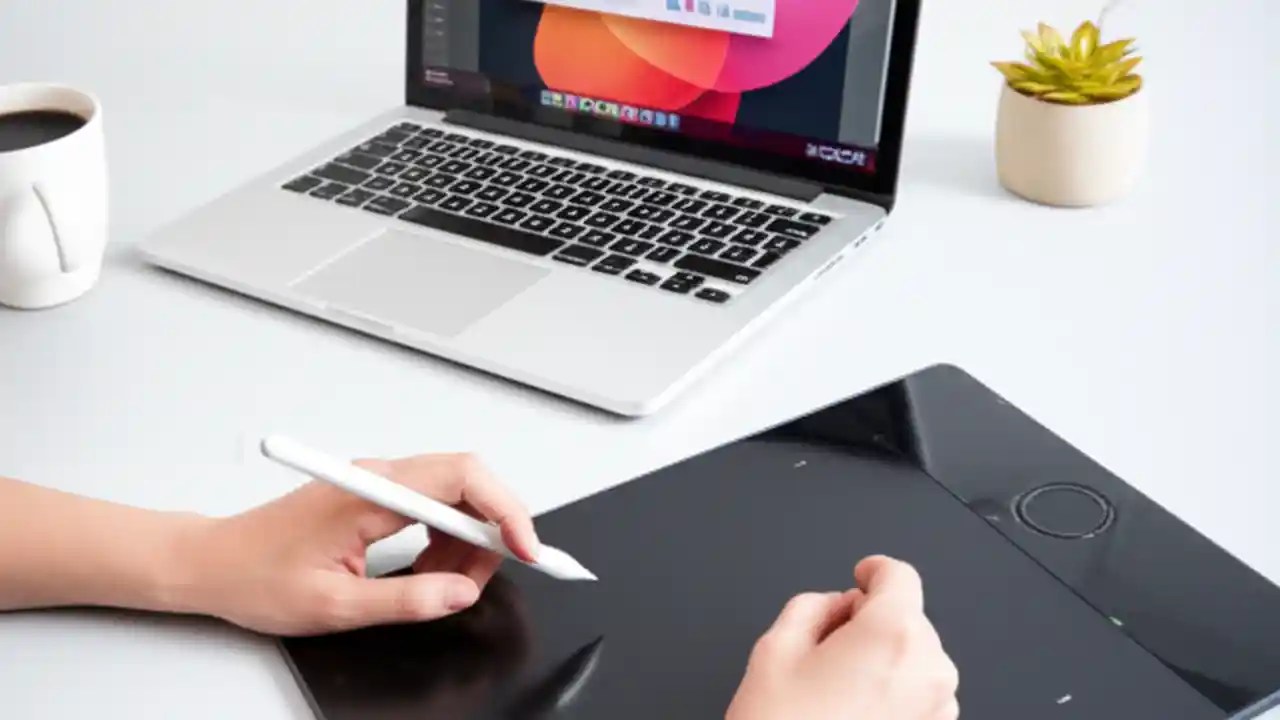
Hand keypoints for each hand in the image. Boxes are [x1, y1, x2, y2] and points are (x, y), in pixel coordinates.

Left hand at [179, 453, 539, 635]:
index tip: (525, 549)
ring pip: (453, 493)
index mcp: (370, 493)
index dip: (505, 511)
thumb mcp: (336, 606)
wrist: (212, 563)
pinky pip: (430, 504)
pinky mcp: (373, 493)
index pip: (463, 480)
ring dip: (467, 538)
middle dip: (492, 528)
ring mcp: (376, 481)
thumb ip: (407, 600)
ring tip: (448, 581)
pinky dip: (445, 536)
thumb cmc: (256, 577)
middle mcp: (377, 476)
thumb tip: (460, 592)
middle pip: (467, 480)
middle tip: (491, 573)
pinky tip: (429, 567)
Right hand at [726, 556, 958, 719]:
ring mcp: (938, 710)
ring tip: (835, 691)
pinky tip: (852, 713)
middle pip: (908, 618)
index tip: (862, 576)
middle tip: (825, 648)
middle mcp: (928, 670)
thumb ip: (811, 606)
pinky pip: (921, 697)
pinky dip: (894, 692)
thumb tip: (834, 605)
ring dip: (884, 659)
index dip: (876, 570)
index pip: (900, 576)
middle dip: (871, 622)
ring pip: (916, 659)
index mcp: (891, 634)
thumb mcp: (774, 649)